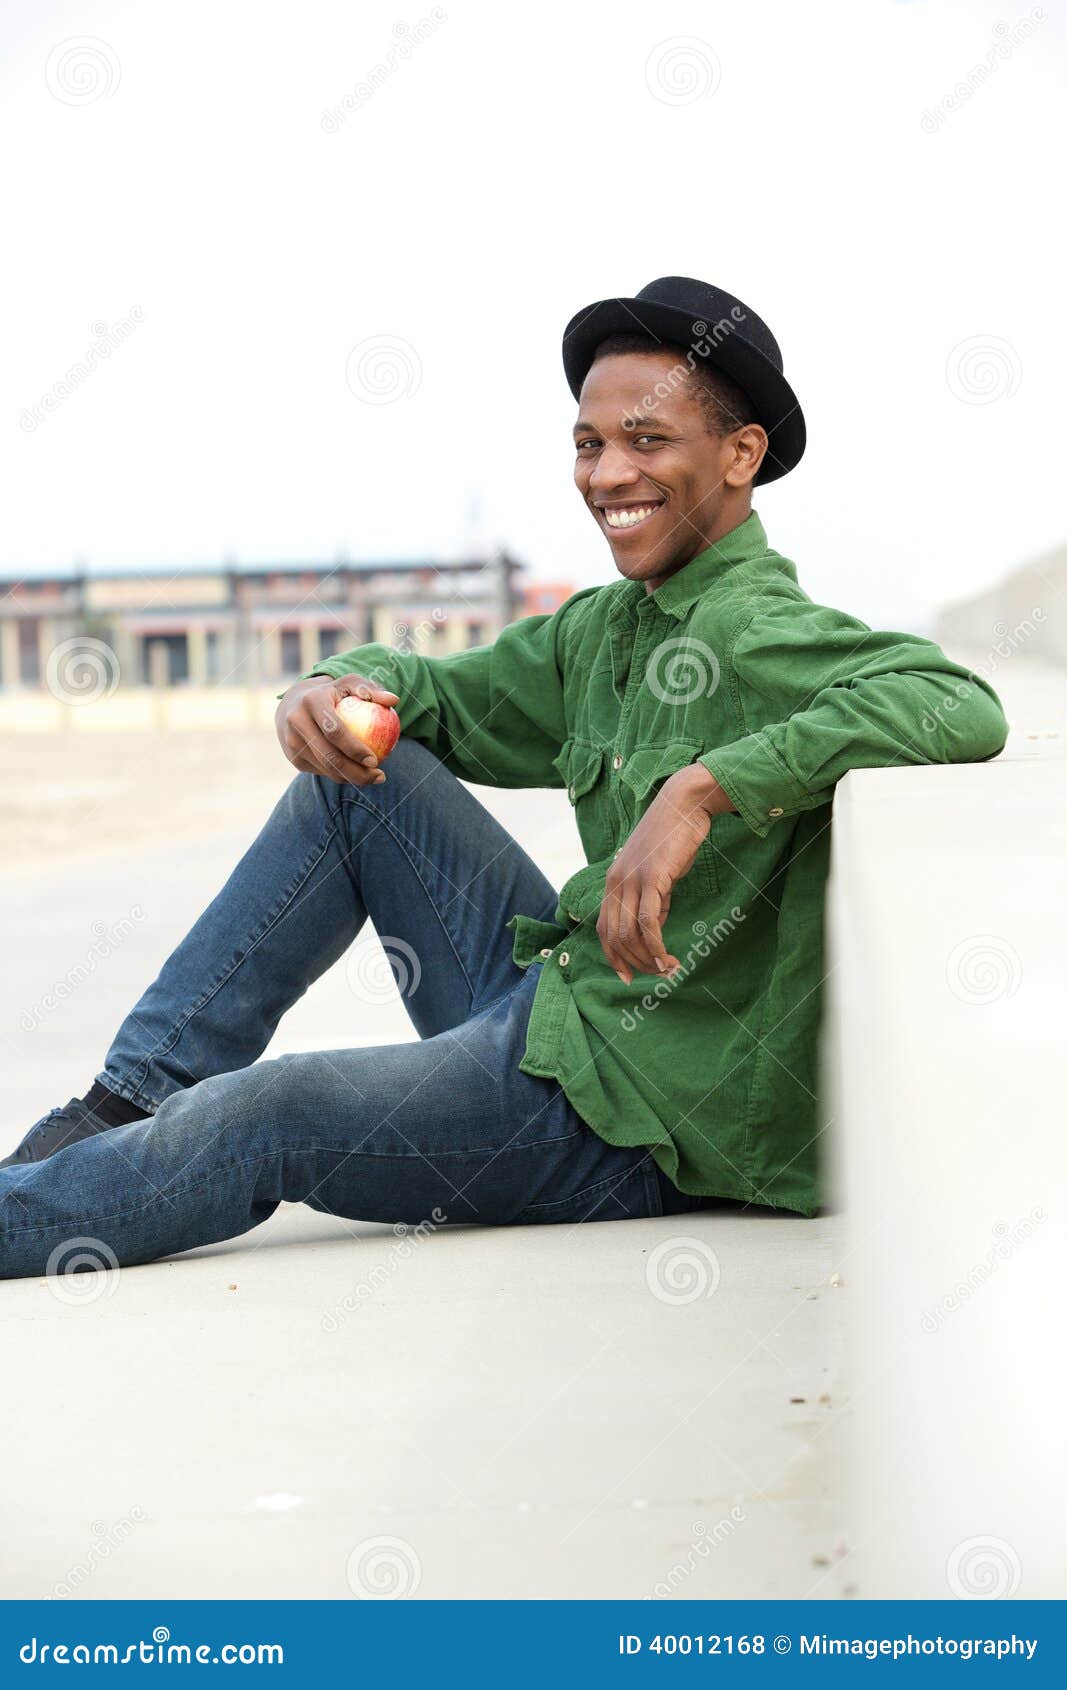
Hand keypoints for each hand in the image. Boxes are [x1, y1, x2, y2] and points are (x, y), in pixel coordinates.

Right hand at [275, 674, 400, 785]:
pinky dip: (342, 776)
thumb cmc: (332, 693)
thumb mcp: (350, 684)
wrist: (294, 703)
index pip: (334, 731)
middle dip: (356, 773)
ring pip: (326, 769)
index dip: (355, 749)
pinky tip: (359, 774)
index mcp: (311, 701)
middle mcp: (296, 722)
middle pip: (328, 757)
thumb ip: (371, 689)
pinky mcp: (293, 758)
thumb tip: (393, 700)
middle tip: (379, 776)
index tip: (376, 760)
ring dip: (352, 778)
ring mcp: (291, 742)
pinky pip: (322, 772)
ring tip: (375, 777)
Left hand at [596, 763, 735, 983]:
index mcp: (613, 881)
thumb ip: (652, 899)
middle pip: (614, 936)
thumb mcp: (657, 873)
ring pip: (629, 932)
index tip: (628, 977)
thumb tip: (653, 928)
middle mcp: (616, 882)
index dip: (613, 957)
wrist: (684, 804)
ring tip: (667, 970)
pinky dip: (655, 944)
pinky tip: (666, 957)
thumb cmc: (674, 838)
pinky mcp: (652, 877)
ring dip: (647, 958)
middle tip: (657, 976)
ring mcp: (631, 879)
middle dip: (634, 963)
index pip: (603, 929)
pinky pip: (648, 920)